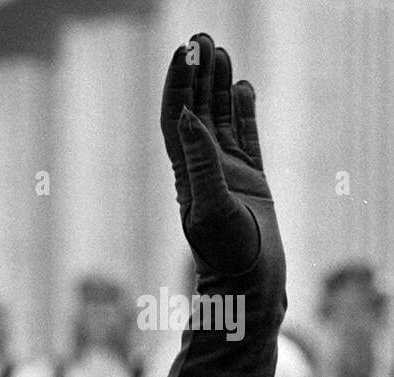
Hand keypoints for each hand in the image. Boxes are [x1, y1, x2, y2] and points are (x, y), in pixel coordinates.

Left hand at [161, 33, 275, 276]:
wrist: (250, 286)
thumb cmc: (227, 255)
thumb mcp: (211, 207)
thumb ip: (200, 163)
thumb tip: (185, 118)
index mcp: (186, 174)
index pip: (176, 119)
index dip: (178, 85)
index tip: (183, 52)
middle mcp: (203, 169)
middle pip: (196, 111)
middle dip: (197, 75)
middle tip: (202, 37)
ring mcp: (228, 173)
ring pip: (221, 118)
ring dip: (218, 86)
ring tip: (220, 51)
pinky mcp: (252, 180)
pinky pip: (246, 136)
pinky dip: (244, 111)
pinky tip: (242, 86)